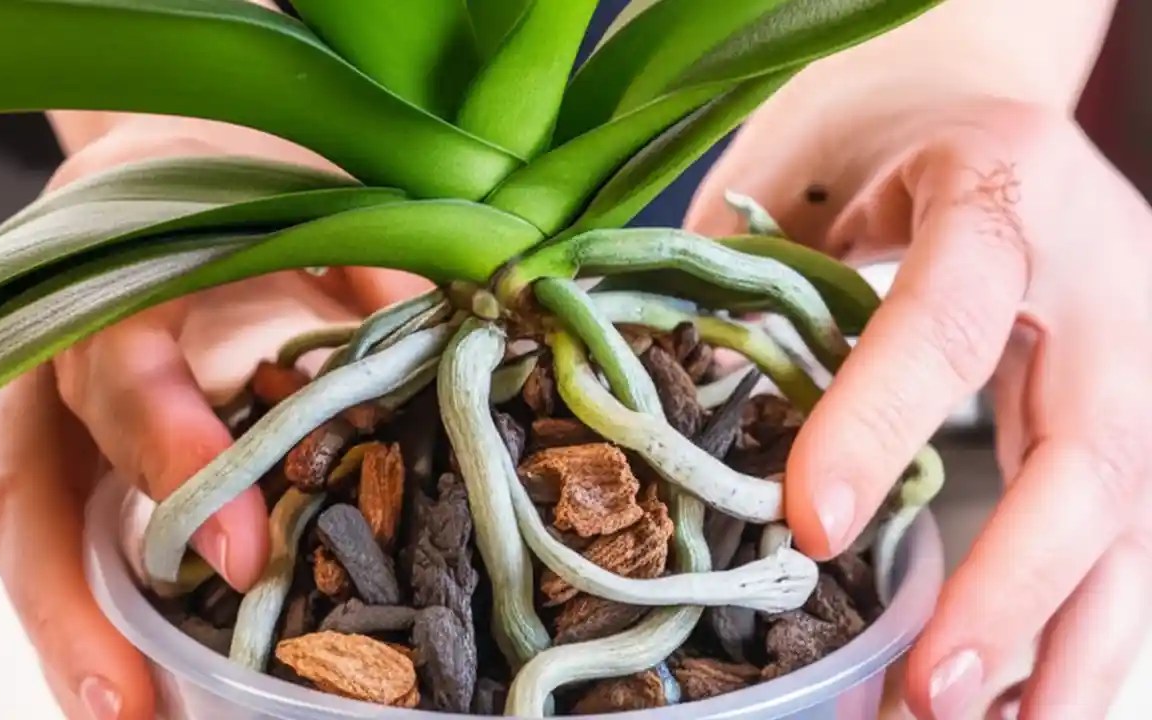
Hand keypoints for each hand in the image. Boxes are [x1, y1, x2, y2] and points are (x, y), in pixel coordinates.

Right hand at [0, 117, 427, 719]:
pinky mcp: (81, 443)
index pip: (129, 369)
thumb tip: (459, 343)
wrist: (180, 146)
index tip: (242, 554)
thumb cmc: (246, 171)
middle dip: (74, 599)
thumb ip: (369, 266)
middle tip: (124, 705)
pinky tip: (133, 673)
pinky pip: (66, 526)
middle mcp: (67, 346)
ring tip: (115, 715)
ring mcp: (60, 402)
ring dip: (66, 626)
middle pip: (32, 480)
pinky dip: (92, 602)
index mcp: (125, 269)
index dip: (175, 459)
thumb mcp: (313, 193)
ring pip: (30, 522)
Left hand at [687, 95, 1151, 718]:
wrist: (970, 91)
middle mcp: (1103, 268)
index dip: (883, 423)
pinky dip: (1084, 625)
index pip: (952, 312)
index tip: (811, 526)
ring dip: (1069, 643)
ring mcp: (1142, 340)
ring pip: (1141, 514)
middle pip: (1094, 446)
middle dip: (1013, 586)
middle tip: (928, 693)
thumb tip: (673, 422)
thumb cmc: (871, 131)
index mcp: (1000, 185)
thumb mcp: (803, 176)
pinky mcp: (1143, 397)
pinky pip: (1136, 527)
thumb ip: (756, 289)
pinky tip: (1029, 699)